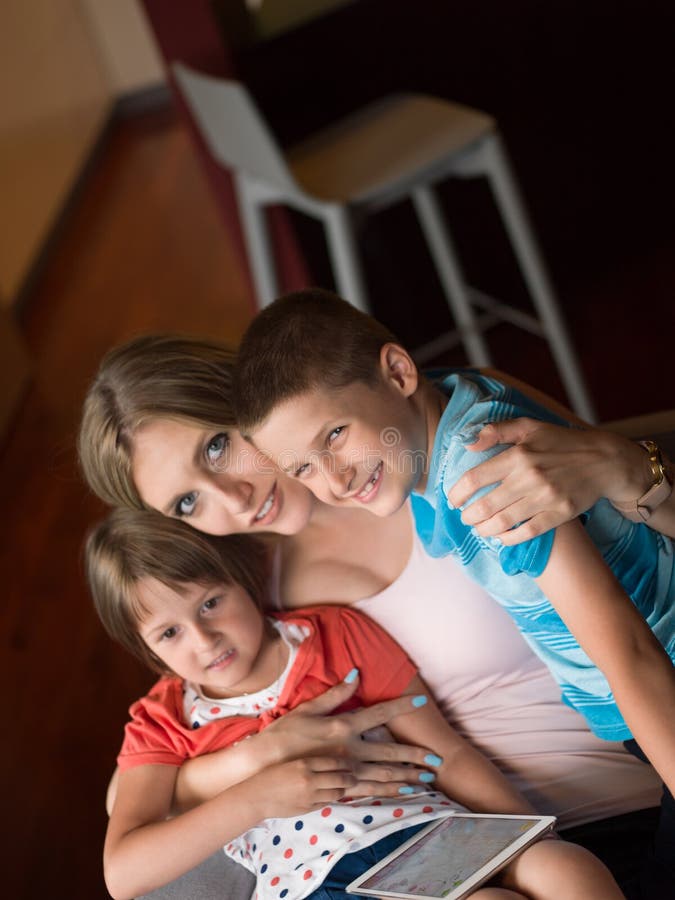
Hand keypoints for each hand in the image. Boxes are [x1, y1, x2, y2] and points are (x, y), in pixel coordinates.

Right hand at [254, 756, 358, 818]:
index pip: (335, 761)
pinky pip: (326, 803)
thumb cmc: (271, 774)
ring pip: (336, 793)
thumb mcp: (292, 761)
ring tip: (346, 786)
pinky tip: (331, 795)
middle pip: (340, 778)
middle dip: (351, 778)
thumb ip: (310, 761)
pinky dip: (331, 799)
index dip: (347, 762)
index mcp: (305, 763)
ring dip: (343, 789)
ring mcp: (310, 796)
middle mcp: (310, 779)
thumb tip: (330, 761)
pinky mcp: (308, 809)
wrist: (257, 796)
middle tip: (355, 776)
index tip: (352, 762)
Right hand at [264, 676, 440, 795]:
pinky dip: (388, 791)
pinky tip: (401, 791)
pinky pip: (369, 789)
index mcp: (343, 726)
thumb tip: (355, 675)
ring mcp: (344, 771)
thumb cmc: (283, 735)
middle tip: (437, 759)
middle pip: (389, 752)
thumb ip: (334, 694)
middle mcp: (349, 750)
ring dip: (407, 776)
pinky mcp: (338, 788)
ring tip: (426, 778)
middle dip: (415, 755)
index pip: (379, 713)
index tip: (422, 702)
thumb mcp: (307, 710)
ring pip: (384, 775)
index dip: (402, 706)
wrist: (264, 769)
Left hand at [446, 418, 648, 543]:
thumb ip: (496, 431)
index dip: (457, 492)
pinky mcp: (559, 513)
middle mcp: (529, 477)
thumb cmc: (561, 442)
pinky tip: (502, 537)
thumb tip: (469, 443)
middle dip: (468, 516)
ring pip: (503, 522)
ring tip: (479, 529)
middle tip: (465, 518)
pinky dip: (510, 538)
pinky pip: (528, 532)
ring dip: (485, 529)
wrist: (604, 460)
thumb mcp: (529, 427)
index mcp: (518, 455)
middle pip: (485, 505)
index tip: (453, 500)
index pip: (475, 478)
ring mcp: (545, 498)